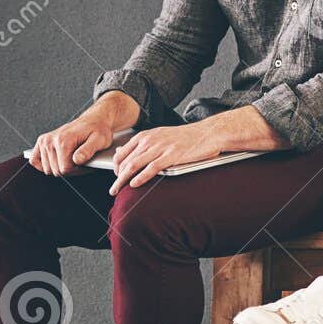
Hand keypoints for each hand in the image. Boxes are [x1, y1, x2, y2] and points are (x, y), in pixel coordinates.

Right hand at [28, 111, 118, 175]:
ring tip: (72, 159)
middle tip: (80, 161)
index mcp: (63, 141)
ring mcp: (44, 141)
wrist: (93, 121)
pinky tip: (57, 161)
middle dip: (69, 170)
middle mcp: (50, 141)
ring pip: (47, 169)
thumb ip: (88, 150)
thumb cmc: (98, 131)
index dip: (77, 170)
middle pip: (55, 171)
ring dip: (59, 167)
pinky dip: (44, 165)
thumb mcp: (100, 140)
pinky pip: (35, 161)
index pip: (64, 170)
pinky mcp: (41, 142)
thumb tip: (77, 160)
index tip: (85, 163)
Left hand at [108, 122, 222, 194]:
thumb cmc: (188, 137)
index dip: (116, 167)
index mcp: (146, 135)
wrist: (209, 133)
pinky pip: (151, 168)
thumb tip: (127, 152)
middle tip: (113, 188)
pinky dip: (140, 177)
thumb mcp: (162, 135)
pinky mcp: (172, 156)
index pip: (122, 152)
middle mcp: (150, 140)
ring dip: (123, 180)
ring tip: (117, 190)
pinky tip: (134, 184)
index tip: (116, 176)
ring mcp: (160, 148)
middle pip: (126, 161)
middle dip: (116, 177)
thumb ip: (145, 144)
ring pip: (134, 165)